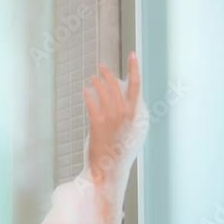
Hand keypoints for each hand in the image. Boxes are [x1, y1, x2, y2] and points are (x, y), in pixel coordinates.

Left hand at [84, 52, 141, 184]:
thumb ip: (132, 114)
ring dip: (97, 82)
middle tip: (102, 67)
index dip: (135, 67)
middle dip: (108, 74)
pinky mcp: (97, 124)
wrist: (110, 168)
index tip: (132, 54)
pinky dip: (88, 94)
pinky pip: (92, 103)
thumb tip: (130, 100)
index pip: (137, 85)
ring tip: (93, 79)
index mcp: (136, 114)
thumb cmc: (121, 151)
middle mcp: (125, 114)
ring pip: (103, 92)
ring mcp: (111, 118)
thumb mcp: (134, 131)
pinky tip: (86, 90)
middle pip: (116, 85)